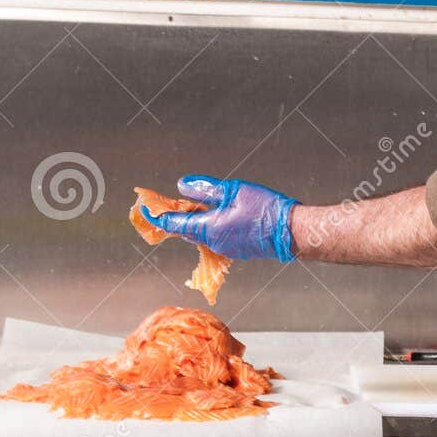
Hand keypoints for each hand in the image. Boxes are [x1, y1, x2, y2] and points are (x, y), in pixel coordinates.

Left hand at [139, 176, 300, 263]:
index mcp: (208, 228)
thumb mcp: (233, 191)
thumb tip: (181, 186)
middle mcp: (213, 243)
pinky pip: (215, 238)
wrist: (292, 233)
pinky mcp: (237, 250)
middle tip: (169, 202)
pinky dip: (210, 226)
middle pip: (185, 230)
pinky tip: (218, 214)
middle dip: (175, 216)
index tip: (144, 207)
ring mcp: (225, 249)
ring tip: (195, 204)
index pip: (173, 223)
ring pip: (201, 234)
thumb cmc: (265, 209)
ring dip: (195, 220)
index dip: (157, 215)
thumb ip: (205, 189)